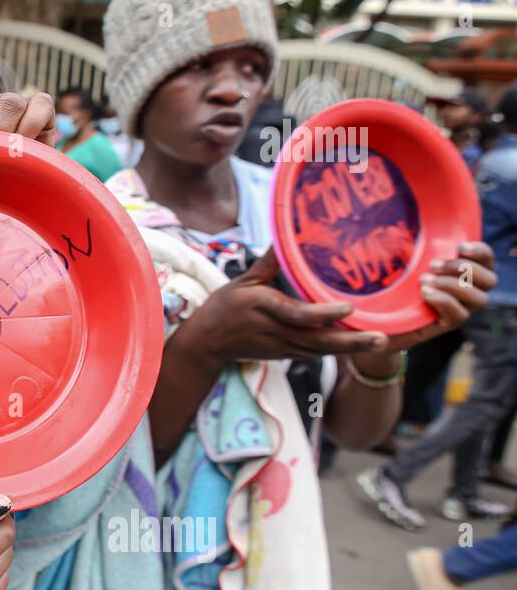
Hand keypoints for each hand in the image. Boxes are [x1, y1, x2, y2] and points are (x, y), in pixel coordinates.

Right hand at [180, 248, 387, 367]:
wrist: (207, 343)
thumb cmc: (224, 307)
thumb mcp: (242, 281)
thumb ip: (268, 262)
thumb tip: (284, 235)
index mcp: (265, 308)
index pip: (299, 314)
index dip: (325, 314)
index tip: (350, 307)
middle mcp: (277, 331)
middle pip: (318, 340)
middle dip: (351, 341)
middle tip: (381, 338)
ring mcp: (283, 346)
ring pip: (321, 351)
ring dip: (351, 348)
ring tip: (380, 342)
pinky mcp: (286, 354)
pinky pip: (316, 353)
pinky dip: (338, 350)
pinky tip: (359, 345)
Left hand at [381, 241, 494, 352]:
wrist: (380, 316)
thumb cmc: (395, 280)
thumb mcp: (408, 259)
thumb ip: (420, 243)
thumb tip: (421, 214)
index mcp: (467, 270)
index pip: (487, 259)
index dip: (480, 252)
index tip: (459, 246)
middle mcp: (471, 290)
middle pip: (490, 280)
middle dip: (463, 269)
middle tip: (432, 265)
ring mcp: (462, 309)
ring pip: (479, 299)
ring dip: (453, 286)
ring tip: (424, 280)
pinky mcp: (448, 324)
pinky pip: (460, 316)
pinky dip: (444, 301)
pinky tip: (425, 293)